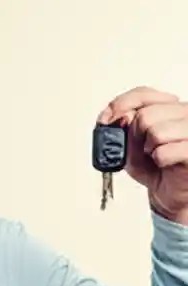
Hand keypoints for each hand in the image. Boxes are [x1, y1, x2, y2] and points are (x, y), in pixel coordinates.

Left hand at [97, 86, 187, 222]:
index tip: (106, 120)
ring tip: (156, 156)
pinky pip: (165, 151)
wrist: (170, 192)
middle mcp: (185, 112)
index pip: (142, 93)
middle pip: (145, 115)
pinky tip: (166, 163)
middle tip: (144, 149)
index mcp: (170, 107)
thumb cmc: (153, 167)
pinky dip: (159, 160)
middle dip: (135, 137)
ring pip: (156, 132)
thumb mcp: (129, 146)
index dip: (120, 105)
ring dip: (148, 150)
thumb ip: (124, 129)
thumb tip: (124, 118)